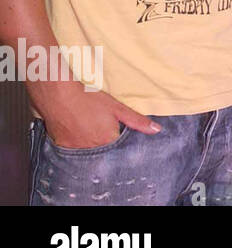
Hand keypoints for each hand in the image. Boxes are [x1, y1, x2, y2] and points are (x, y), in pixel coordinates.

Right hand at [29, 80, 159, 148]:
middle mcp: (91, 149)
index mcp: (107, 141)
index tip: (119, 137)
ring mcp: (75, 149)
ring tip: (90, 129)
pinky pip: (73, 150)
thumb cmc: (89, 99)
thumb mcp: (117, 108)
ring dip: (91, 144)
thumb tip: (157, 130)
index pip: (118, 150)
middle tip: (101, 129)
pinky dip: (78, 143)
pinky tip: (78, 131)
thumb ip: (137, 121)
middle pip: (103, 152)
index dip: (120, 144)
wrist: (59, 95)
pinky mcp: (63, 147)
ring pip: (88, 152)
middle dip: (105, 145)